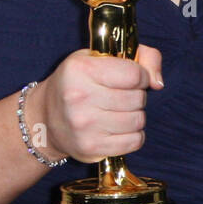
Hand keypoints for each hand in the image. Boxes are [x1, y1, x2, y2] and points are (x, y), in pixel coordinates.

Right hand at [34, 46, 163, 162]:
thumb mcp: (100, 57)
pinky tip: (120, 128)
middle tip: (121, 96)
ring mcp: (84, 125)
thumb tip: (157, 82)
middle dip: (136, 96)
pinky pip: (134, 142)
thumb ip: (141, 56)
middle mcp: (79, 97)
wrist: (45, 118)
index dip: (141, 76)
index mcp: (81, 69)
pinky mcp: (90, 147)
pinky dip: (134, 135)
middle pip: (137, 98)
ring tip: (119, 111)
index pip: (134, 74)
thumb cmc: (78, 83)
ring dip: (135, 116)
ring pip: (138, 120)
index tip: (133, 78)